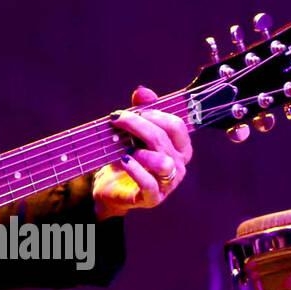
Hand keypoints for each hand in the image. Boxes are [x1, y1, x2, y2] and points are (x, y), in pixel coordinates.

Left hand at [92, 85, 193, 218]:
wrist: (110, 186)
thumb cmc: (127, 156)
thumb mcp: (134, 132)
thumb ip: (141, 110)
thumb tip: (143, 91)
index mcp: (179, 148)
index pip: (176, 126)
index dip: (154, 114)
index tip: (134, 111)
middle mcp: (179, 165)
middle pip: (162, 139)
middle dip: (137, 125)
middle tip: (116, 119)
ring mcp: (168, 184)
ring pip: (163, 162)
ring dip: (141, 150)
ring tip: (124, 148)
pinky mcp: (152, 198)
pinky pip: (149, 184)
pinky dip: (136, 170)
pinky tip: (123, 160)